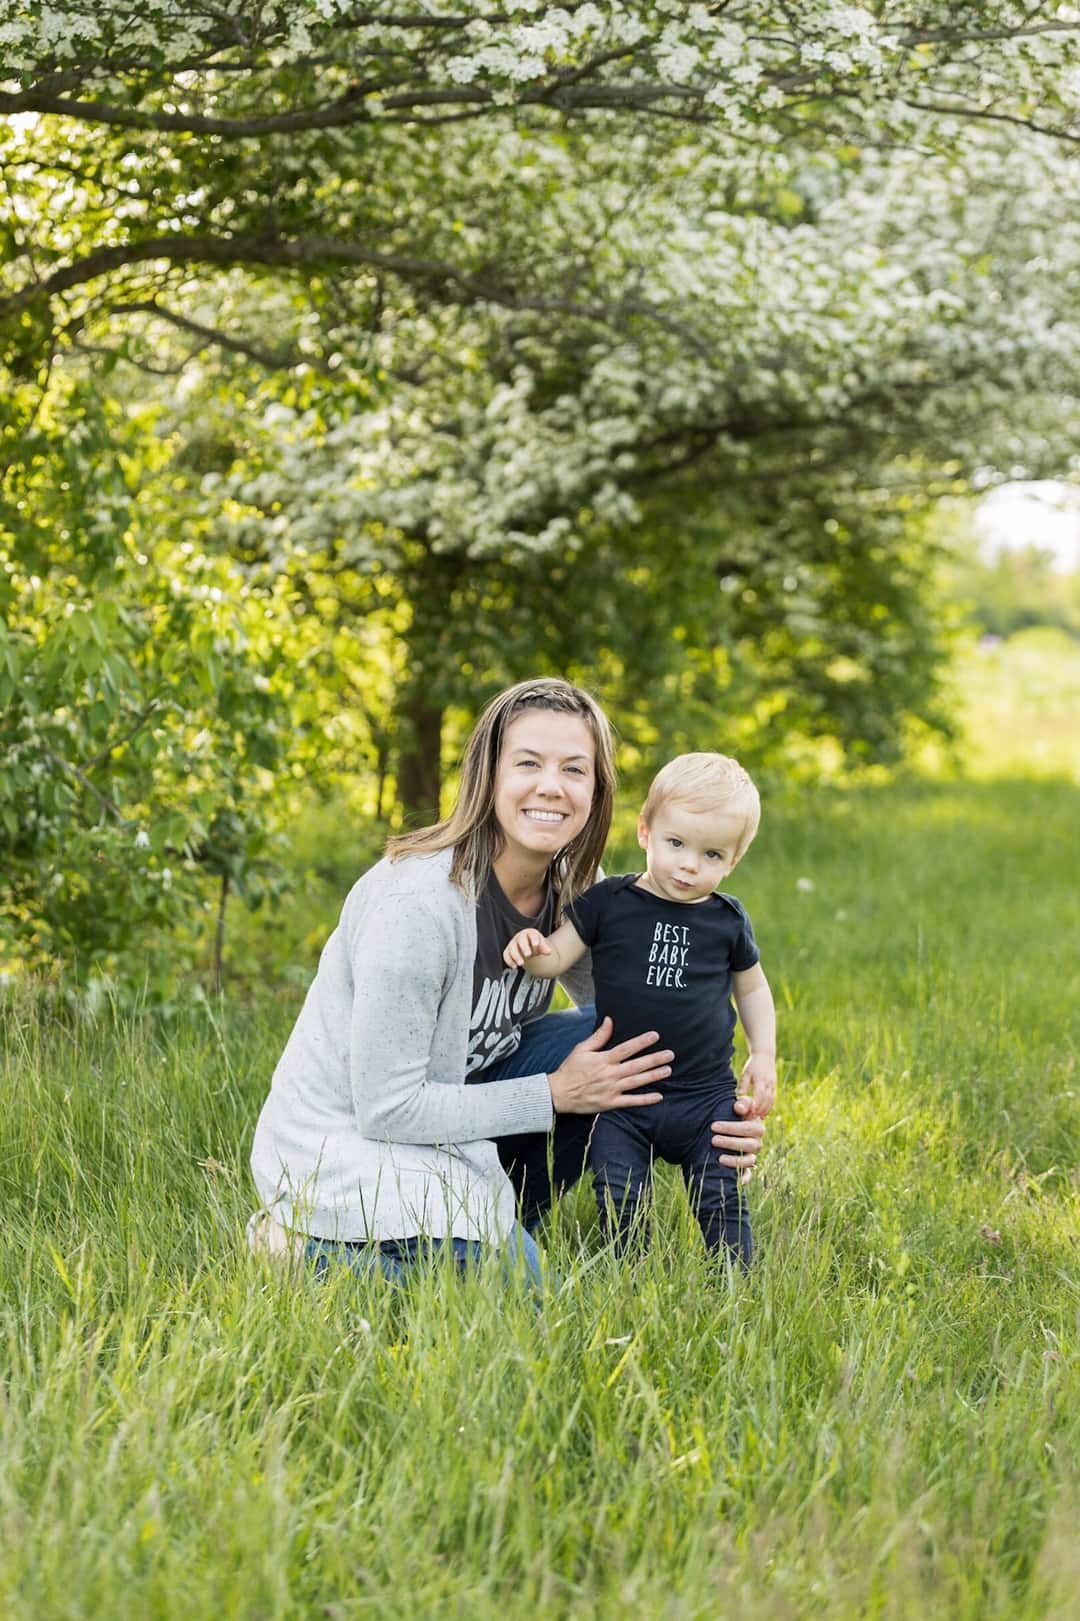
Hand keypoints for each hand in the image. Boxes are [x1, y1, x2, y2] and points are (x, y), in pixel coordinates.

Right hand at [504, 928, 549, 968]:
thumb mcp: (541, 945)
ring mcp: (513, 944)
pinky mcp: (508, 951)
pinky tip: (514, 967)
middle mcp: (520, 937)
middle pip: (520, 940)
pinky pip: (506, 955)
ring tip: (521, 964)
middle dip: (524, 947)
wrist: (527, 946)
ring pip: (512, 948)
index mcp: (529, 933)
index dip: (533, 939)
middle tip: (528, 955)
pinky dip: (509, 961)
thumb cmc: (535, 944)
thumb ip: (544, 948)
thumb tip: (549, 952)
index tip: (536, 944)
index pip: (531, 934)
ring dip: (516, 956)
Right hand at [549, 1016, 671, 1114]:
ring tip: (668, 1070)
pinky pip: (630, 1101)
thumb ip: (599, 1036)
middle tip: (670, 1054)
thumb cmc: (570, 1069)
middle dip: (654, 1059)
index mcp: (603, 1060)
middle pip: (636, 1065)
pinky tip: (658, 1096)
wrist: (559, 1093)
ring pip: (636, 1082)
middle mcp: (609, 1074)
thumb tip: (610, 1020)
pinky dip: (645, 1100)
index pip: (626, 1049)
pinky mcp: (610, 1103)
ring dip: (653, 1076)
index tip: (655, 1036)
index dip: (641, 1042)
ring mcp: (611, 1089)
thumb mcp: (582, 1049)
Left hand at [711, 1097, 765, 1183]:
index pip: (750, 1128)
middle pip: (750, 1145)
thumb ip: (742, 1103)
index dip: (732, 1127)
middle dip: (731, 1142)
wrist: (721, 1129)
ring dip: (735, 1160)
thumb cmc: (728, 1114)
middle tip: (713, 1140)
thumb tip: (739, 1108)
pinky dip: (742, 1178)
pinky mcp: (746, 1168)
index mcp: (756, 1125)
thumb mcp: (735, 1106)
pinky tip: (732, 1180)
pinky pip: (748, 1175)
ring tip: (719, 1158)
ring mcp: (752, 1155)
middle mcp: (756, 1141)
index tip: (713, 1126)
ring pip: (749, 1161)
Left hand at [739, 1051, 776, 1118]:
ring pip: (772, 1100)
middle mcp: (768, 1083)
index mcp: (760, 1079)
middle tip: (754, 1117)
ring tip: (759, 1117)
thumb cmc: (752, 1065)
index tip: (751, 1111)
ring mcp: (773, 1085)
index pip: (760, 1094)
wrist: (765, 1056)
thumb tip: (739, 1095)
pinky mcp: (774, 1086)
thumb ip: (744, 1084)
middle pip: (767, 1099)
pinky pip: (774, 1098)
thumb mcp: (746, 1073)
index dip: (756, 1103)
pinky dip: (770, 1107)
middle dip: (761, 1109)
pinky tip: (765, 1114)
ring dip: (766, 1109)